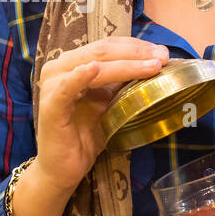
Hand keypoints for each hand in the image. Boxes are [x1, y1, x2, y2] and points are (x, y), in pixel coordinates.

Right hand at [9, 37, 168, 215]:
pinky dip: (81, 76)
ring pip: (93, 63)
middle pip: (102, 51)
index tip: (162, 53)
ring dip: (125, 63)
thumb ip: (121, 83)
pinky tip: (95, 69)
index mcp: (72, 64)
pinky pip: (67, 87)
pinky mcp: (50, 106)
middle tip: (164, 58)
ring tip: (152, 66)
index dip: (136, 46)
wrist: (63, 169)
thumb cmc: (85, 135)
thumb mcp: (109, 103)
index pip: (107, 46)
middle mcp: (59, 67)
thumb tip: (155, 65)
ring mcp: (52, 85)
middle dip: (137, 53)